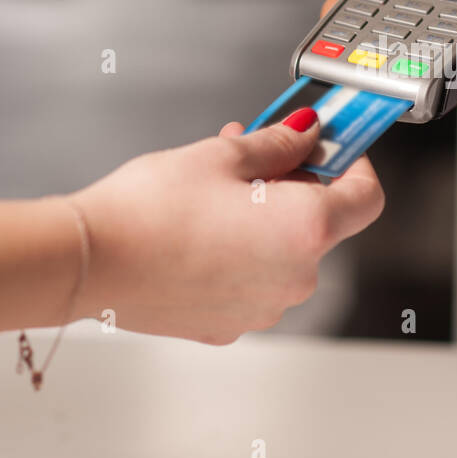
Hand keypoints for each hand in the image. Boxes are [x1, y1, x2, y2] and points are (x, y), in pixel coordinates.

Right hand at [70, 113, 383, 344]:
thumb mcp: (222, 156)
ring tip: (214, 188)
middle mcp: (295, 278)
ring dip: (263, 218)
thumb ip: (278, 143)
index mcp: (307, 231)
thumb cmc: (150, 211)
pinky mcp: (228, 324)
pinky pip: (250, 280)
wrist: (90, 262)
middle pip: (320, 223)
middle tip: (254, 153)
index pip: (366, 197)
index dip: (355, 165)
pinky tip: (198, 230)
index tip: (334, 147)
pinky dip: (237, 252)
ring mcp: (263, 308)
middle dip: (293, 184)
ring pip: (282, 252)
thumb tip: (306, 134)